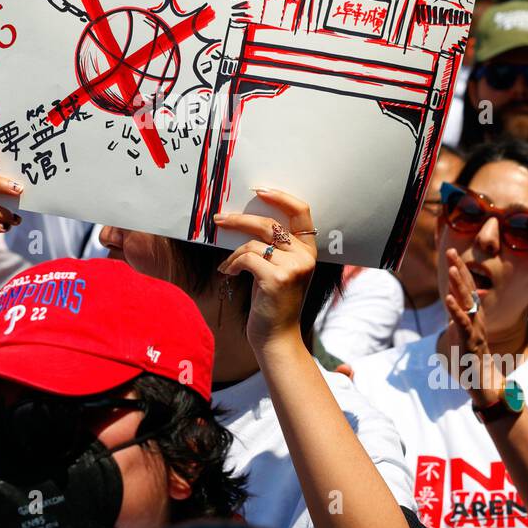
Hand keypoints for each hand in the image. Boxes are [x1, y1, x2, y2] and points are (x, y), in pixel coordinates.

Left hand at [216, 189, 316, 353]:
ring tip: (227, 266)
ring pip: (254, 243)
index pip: (301, 212)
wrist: (276, 338)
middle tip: (218, 218)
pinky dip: (232, 264)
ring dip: (234, 254)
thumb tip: (246, 220)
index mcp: (308, 251)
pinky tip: (228, 273)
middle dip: (240, 219)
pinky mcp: (277, 278)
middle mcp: (304, 257)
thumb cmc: (273, 304)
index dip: (281, 197)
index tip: (260, 190)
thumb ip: (274, 247)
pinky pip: (246, 257)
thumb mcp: (279, 271)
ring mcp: (293, 267)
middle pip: (270, 224)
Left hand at [441, 249, 503, 408]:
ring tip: (450, 269)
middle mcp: (476, 319)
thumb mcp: (461, 331)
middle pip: (468, 290)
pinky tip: (448, 299)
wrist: (483, 384)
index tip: (452, 252)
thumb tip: (451, 299)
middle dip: (459, 270)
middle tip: (451, 251)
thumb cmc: (471, 358)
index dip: (459, 269)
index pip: (466, 288)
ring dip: (458, 286)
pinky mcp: (470, 342)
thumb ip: (457, 315)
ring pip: (468, 304)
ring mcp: (474, 329)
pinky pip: (463, 324)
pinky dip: (455, 311)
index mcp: (473, 315)